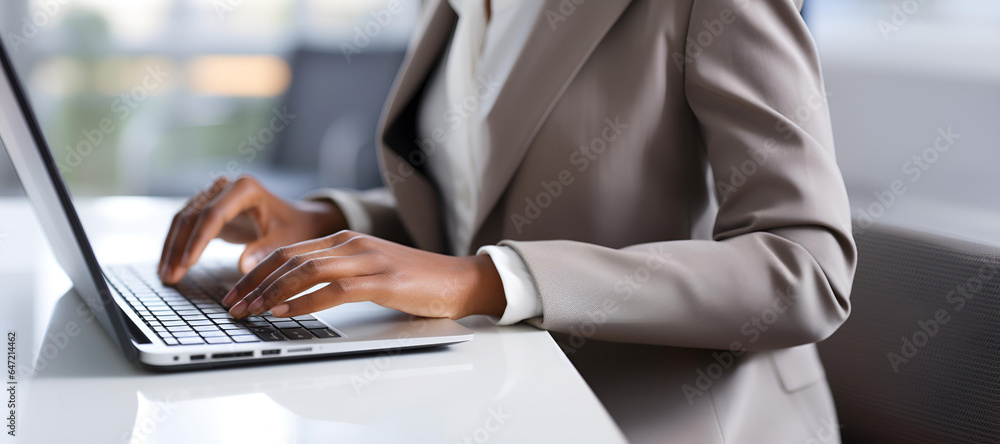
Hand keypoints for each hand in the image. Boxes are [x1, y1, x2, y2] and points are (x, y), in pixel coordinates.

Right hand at [158, 175, 346, 283]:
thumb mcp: (286, 240)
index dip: (198, 240)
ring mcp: (214, 195)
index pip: (214, 214)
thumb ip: (265, 250)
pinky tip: (169, 266)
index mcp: (245, 189)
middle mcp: (225, 187)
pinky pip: (186, 226)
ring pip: (183, 220)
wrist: (295, 220)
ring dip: (172, 248)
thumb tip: (243, 266)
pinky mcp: (209, 209)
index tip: (187, 263)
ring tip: (166, 276)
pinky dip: (177, 246)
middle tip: (170, 276)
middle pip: (192, 216)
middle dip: (179, 248)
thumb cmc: (293, 228)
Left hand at [221, 230, 506, 319]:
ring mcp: (368, 260)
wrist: (458, 279)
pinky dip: (305, 301)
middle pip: (289, 258)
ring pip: (307, 270)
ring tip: (251, 311)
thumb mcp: (368, 270)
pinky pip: (335, 289)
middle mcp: (351, 244)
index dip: (255, 273)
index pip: (288, 251)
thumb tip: (294, 294)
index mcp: (345, 240)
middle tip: (231, 305)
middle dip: (254, 283)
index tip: (234, 294)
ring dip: (272, 293)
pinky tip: (287, 312)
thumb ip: (336, 273)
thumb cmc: (414, 280)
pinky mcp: (383, 280)